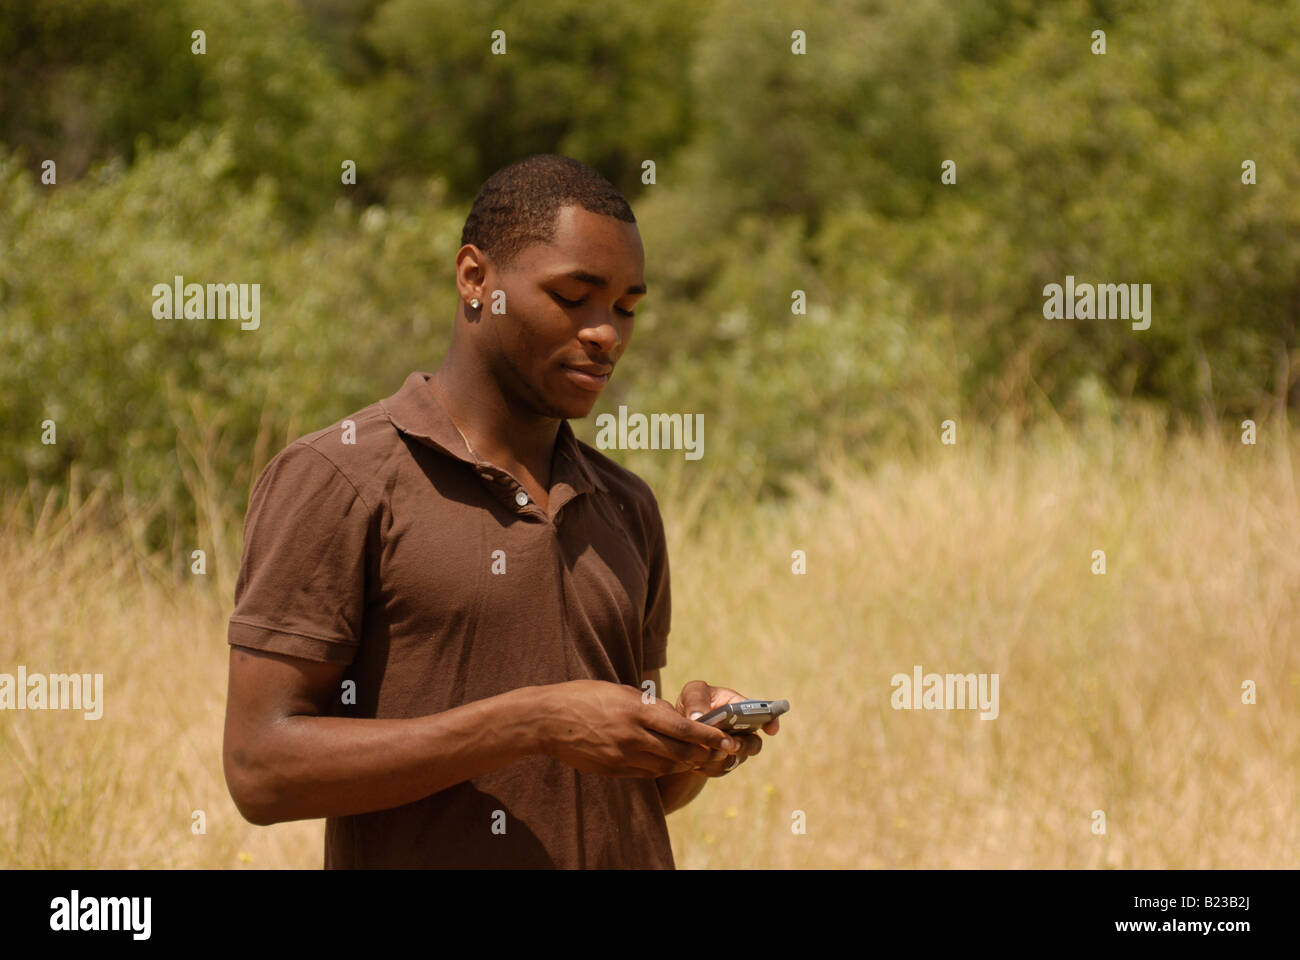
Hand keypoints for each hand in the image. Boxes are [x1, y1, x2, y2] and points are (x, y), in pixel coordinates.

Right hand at [540, 679, 740, 778]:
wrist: (547, 720)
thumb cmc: (584, 696)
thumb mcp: (620, 691)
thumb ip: (648, 706)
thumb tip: (674, 716)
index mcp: (635, 711)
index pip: (682, 727)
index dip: (707, 735)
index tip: (726, 739)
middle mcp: (632, 736)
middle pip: (678, 751)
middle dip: (701, 753)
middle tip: (718, 751)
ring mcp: (622, 756)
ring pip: (664, 765)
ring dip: (682, 762)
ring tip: (694, 756)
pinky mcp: (612, 769)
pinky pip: (645, 773)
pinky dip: (660, 767)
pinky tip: (664, 760)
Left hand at [674, 680, 778, 776]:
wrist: (681, 730)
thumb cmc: (693, 704)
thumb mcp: (693, 694)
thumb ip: (696, 701)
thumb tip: (698, 717)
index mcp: (743, 709)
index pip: (765, 715)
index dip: (771, 721)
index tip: (771, 729)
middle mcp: (744, 733)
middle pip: (753, 744)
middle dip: (742, 745)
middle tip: (730, 744)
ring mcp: (734, 751)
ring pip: (734, 760)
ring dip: (718, 755)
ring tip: (702, 749)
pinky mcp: (721, 766)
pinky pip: (716, 769)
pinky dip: (705, 764)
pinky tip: (693, 756)